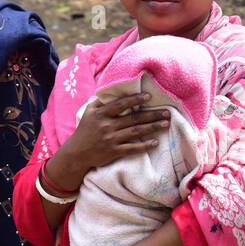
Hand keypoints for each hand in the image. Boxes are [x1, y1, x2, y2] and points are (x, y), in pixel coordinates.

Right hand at [51, 92, 170, 189]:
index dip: (135, 100)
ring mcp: (111, 139)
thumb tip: (112, 92)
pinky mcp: (114, 152)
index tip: (149, 96)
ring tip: (166, 124)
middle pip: (134, 118)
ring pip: (136, 132)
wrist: (76, 153)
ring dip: (152, 128)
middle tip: (168, 112)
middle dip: (152, 115)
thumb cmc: (84, 131)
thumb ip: (101, 103)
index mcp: (101, 114)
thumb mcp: (89, 113)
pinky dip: (144, 145)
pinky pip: (132, 148)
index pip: (121, 105)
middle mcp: (107, 126)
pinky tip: (155, 142)